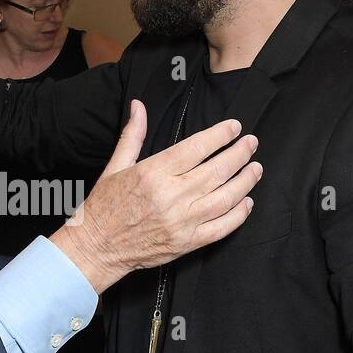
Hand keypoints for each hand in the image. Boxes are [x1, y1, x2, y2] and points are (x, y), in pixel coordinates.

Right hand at [49, 99, 261, 293]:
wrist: (97, 247)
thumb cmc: (105, 207)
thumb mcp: (115, 166)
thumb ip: (132, 135)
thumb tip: (138, 106)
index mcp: (153, 173)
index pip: (197, 148)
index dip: (221, 135)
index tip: (234, 127)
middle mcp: (171, 196)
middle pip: (218, 170)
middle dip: (240, 153)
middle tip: (251, 143)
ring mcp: (182, 221)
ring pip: (226, 197)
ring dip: (246, 181)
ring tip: (255, 168)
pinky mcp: (187, 242)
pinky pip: (222, 227)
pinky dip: (239, 214)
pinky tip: (247, 202)